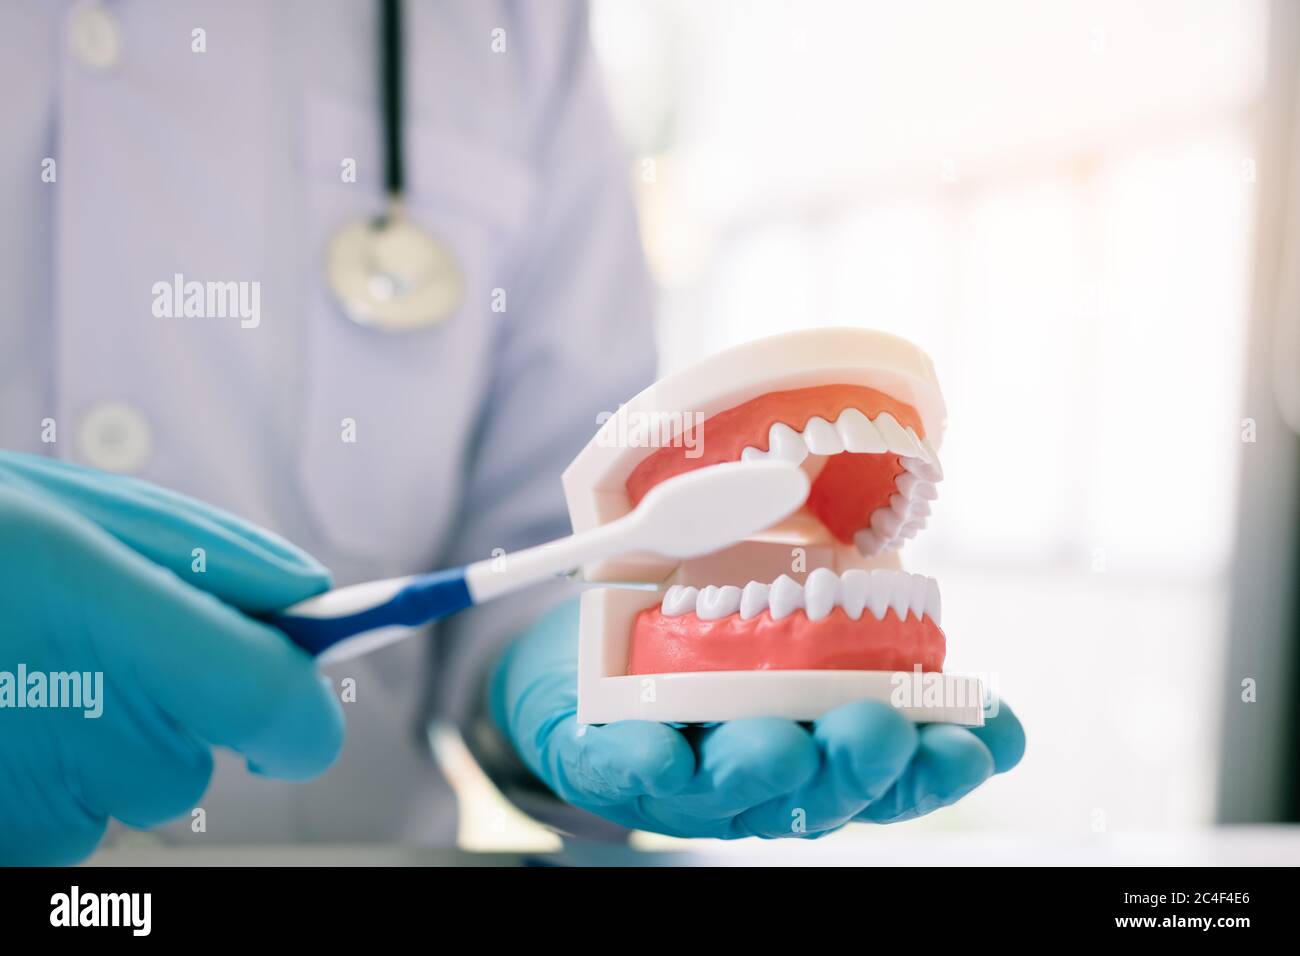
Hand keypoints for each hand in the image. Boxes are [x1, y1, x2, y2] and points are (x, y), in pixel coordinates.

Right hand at [0, 451, 342, 863]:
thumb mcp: (79, 515)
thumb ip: (218, 563)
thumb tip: (310, 600)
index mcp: (130, 632)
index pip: (286, 714)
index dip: (299, 713)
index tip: (285, 701)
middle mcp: (93, 739)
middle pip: (195, 758)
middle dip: (161, 710)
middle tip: (69, 648)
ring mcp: (36, 815)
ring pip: (120, 795)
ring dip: (86, 747)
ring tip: (1, 676)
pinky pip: (53, 831)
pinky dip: (28, 786)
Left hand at [492, 600, 1023, 837]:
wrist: (596, 659)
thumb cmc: (719, 653)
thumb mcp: (815, 646)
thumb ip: (892, 669)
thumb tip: (1001, 718)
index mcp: (815, 758)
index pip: (885, 781)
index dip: (933, 770)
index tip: (975, 744)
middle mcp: (757, 782)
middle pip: (812, 793)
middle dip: (851, 766)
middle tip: (881, 730)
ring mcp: (680, 778)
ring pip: (722, 790)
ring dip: (756, 768)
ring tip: (781, 743)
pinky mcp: (603, 761)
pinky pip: (617, 770)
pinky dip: (639, 763)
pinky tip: (660, 753)